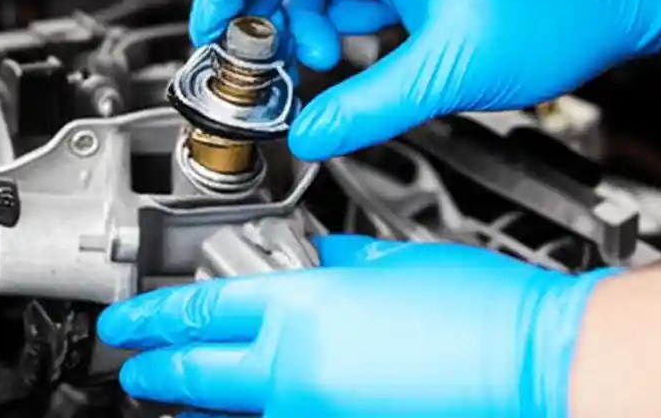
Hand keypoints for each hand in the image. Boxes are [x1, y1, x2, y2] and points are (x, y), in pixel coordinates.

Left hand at [97, 236, 620, 417]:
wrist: (535, 365)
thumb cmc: (480, 309)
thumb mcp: (399, 260)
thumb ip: (343, 259)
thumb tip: (319, 258)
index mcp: (304, 308)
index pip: (201, 310)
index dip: (151, 315)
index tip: (125, 319)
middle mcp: (296, 370)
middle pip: (198, 372)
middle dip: (155, 370)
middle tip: (134, 366)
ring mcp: (317, 416)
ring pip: (235, 411)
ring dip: (205, 399)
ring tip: (187, 393)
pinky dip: (265, 411)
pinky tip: (267, 402)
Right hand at [190, 0, 660, 160]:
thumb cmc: (550, 8)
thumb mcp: (449, 70)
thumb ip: (368, 107)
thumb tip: (310, 135)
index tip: (211, 30)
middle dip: (268, 18)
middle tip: (269, 68)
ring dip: (307, 29)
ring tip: (328, 69)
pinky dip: (339, 29)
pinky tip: (353, 61)